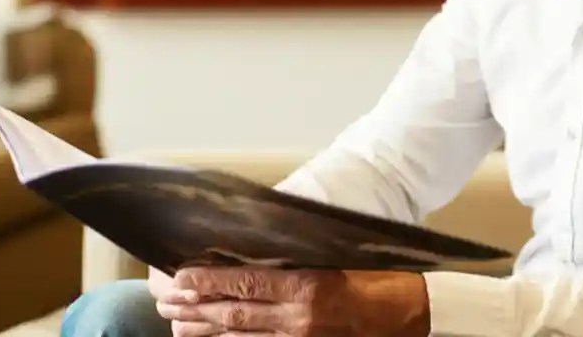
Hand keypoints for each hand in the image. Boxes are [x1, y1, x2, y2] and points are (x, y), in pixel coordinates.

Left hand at [156, 266, 430, 336]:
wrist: (415, 314)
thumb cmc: (383, 277)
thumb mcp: (340, 259)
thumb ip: (301, 259)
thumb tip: (260, 253)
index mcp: (309, 286)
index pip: (245, 285)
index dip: (208, 282)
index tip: (179, 278)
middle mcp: (300, 318)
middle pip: (235, 315)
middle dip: (196, 310)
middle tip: (167, 304)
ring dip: (207, 332)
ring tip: (179, 327)